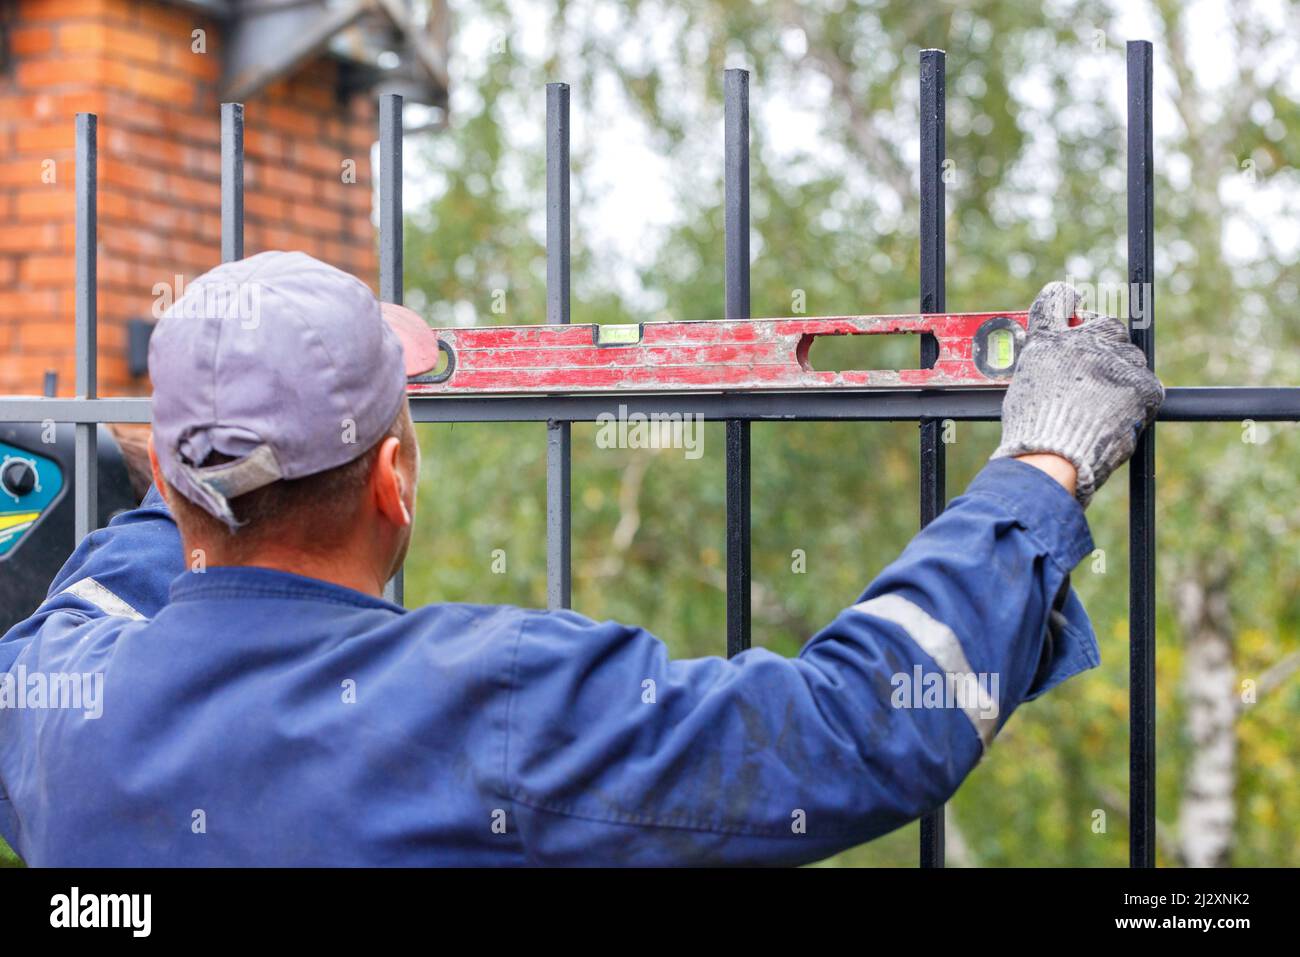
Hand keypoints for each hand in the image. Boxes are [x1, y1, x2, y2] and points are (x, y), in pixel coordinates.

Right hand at [992, 282, 1164, 506]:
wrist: (1056, 454)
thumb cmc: (1032, 430)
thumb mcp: (1022, 390)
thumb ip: (1043, 371)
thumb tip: (1056, 373)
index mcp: (1048, 342)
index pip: (1054, 301)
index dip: (1063, 296)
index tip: (1070, 297)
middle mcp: (1083, 342)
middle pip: (1107, 325)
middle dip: (1106, 340)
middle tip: (1099, 364)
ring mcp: (1115, 361)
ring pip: (1129, 357)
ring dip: (1121, 374)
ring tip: (1106, 405)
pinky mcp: (1142, 385)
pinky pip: (1146, 386)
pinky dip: (1137, 402)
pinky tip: (1120, 418)